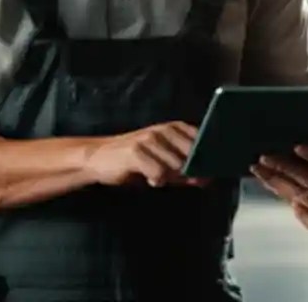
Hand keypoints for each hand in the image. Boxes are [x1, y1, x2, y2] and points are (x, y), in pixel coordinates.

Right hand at [83, 121, 207, 188]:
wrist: (99, 157)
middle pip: (192, 158)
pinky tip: (148, 179)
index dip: (207, 158)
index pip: (202, 141)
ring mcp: (150, 139)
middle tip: (172, 177)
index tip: (207, 172)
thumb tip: (207, 179)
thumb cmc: (134, 160)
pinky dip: (156, 180)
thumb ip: (185, 170)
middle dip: (187, 173)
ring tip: (155, 175)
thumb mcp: (163, 162)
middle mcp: (163, 130)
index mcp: (173, 128)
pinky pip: (159, 174)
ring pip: (177, 167)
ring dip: (169, 178)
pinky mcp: (136, 151)